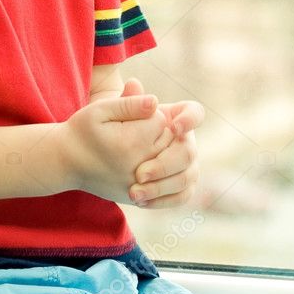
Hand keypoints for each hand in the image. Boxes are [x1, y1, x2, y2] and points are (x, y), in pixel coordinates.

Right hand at [61, 88, 171, 203]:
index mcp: (132, 141)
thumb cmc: (82, 131)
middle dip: (156, 131)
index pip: (161, 120)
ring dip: (157, 149)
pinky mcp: (137, 197)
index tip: (130, 116)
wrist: (65, 163)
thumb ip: (129, 103)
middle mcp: (139, 166)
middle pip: (168, 140)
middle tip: (133, 129)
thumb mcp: (101, 109)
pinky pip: (159, 180)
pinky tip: (135, 160)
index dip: (149, 113)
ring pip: (167, 160)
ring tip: (135, 143)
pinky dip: (153, 169)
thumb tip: (154, 102)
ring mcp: (139, 184)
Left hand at [120, 78, 204, 209]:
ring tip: (135, 193)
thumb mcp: (111, 111)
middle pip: (189, 152)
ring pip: (187, 177)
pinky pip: (182, 196)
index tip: (174, 127)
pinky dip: (164, 201)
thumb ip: (126, 100)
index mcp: (175, 117)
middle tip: (139, 174)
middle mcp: (185, 141)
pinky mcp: (180, 185)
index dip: (190, 119)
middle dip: (165, 165)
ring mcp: (186, 164)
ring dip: (162, 187)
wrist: (98, 153)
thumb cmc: (108, 126)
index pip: (195, 112)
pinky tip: (142, 202)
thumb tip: (142, 91)